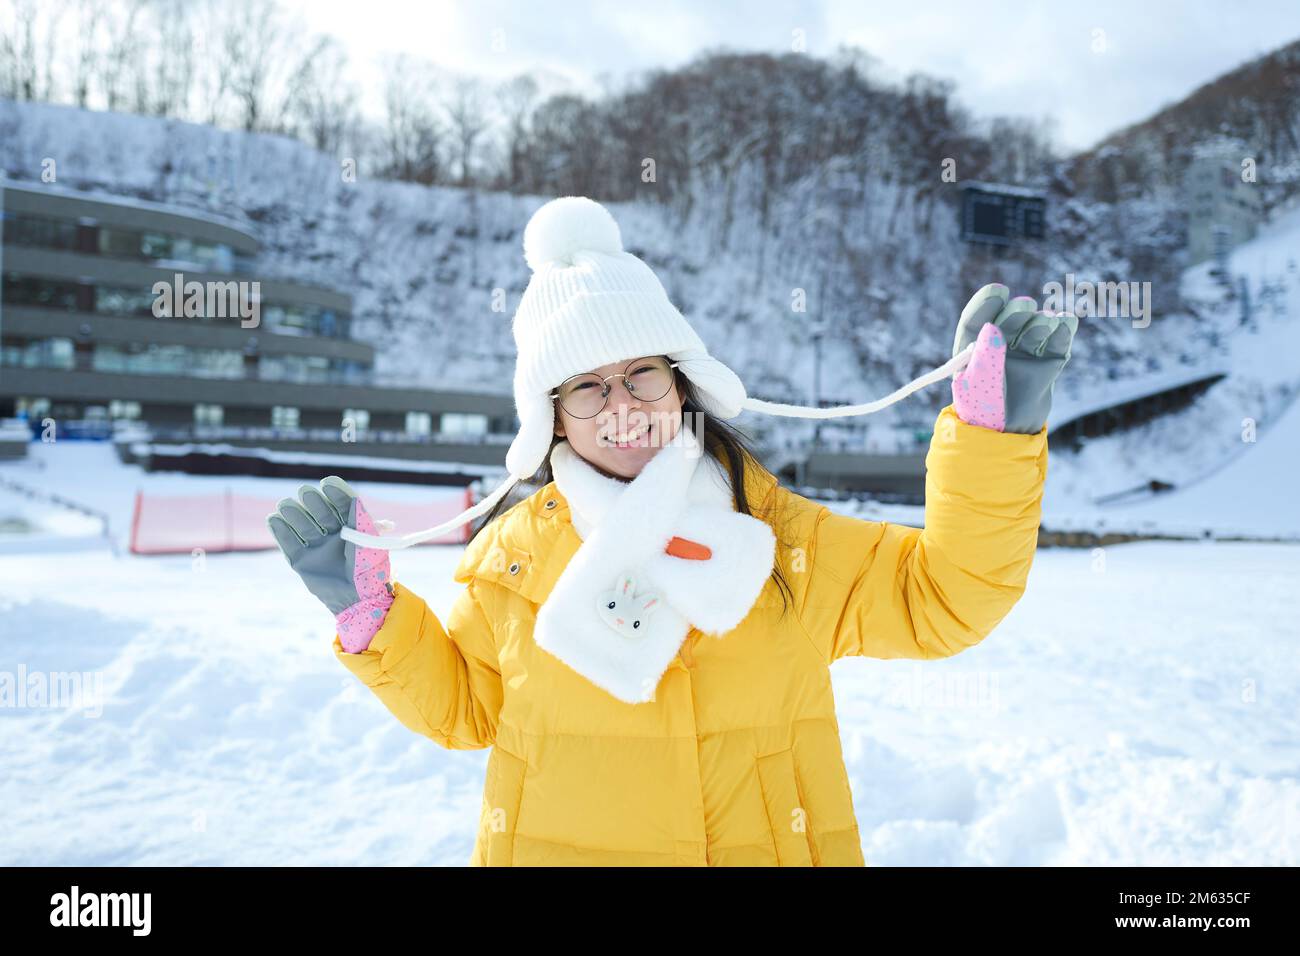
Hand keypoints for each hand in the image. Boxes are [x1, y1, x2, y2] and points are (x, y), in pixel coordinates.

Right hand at [267, 476, 394, 652]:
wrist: (359, 598)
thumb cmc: (368, 568)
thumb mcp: (368, 540)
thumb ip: (359, 519)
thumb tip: (352, 497)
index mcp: (351, 529)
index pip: (341, 506)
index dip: (335, 493)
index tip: (327, 483)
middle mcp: (333, 537)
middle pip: (320, 514)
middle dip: (313, 502)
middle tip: (305, 492)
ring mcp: (316, 549)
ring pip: (303, 526)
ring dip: (293, 514)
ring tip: (285, 504)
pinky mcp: (301, 562)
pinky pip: (289, 544)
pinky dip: (280, 532)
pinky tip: (273, 519)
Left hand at [951, 283, 1076, 433]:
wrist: (1008, 441)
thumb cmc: (983, 414)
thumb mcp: (978, 386)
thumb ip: (986, 357)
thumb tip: (993, 328)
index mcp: (972, 351)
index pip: (976, 321)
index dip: (986, 304)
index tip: (999, 291)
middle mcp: (999, 350)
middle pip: (1008, 321)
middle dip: (1016, 312)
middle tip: (1025, 307)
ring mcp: (1024, 356)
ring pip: (1034, 329)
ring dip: (1041, 321)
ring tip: (1046, 320)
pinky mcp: (1047, 365)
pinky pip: (1057, 343)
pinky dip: (1063, 331)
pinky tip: (1066, 322)